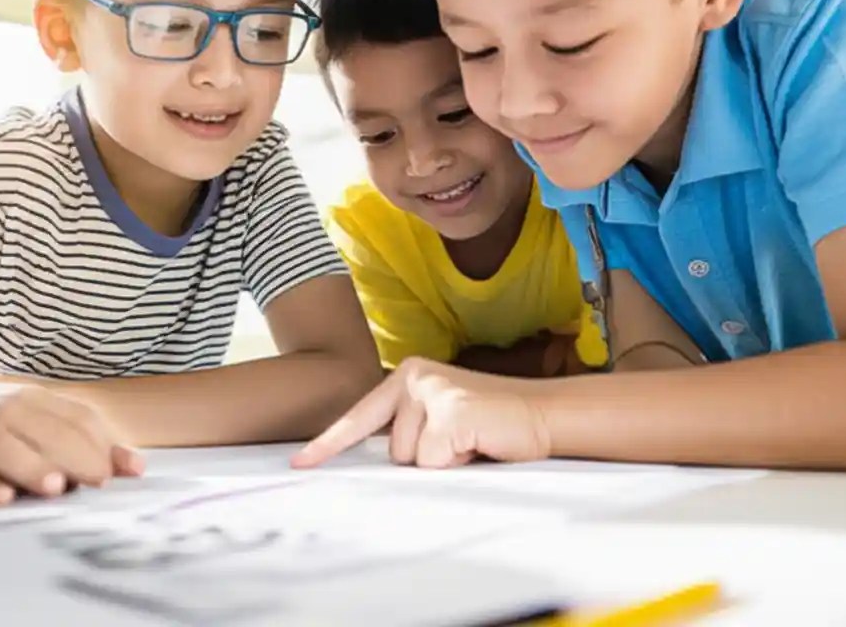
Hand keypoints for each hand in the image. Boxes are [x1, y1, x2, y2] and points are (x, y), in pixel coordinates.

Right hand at [0, 385, 144, 504]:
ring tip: (54, 488)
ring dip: (30, 467)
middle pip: (46, 432)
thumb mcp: (34, 423)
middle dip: (75, 457)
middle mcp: (5, 411)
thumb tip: (136, 466)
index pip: (77, 419)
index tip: (125, 473)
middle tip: (97, 483)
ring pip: (3, 446)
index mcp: (34, 402)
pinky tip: (0, 497)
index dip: (103, 444)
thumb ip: (83, 443)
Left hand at [291, 357, 550, 469]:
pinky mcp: (451, 411)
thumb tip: (377, 467)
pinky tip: (480, 443)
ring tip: (473, 443)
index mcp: (407, 377)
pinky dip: (460, 463)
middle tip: (462, 444)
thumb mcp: (441, 424)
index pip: (359, 418)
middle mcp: (414, 377)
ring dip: (445, 463)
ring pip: (413, 460)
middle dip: (426, 460)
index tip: (299, 464)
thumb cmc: (493, 427)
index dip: (328, 444)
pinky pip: (435, 462)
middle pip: (392, 451)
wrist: (546, 416)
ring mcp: (432, 391)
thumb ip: (410, 434)